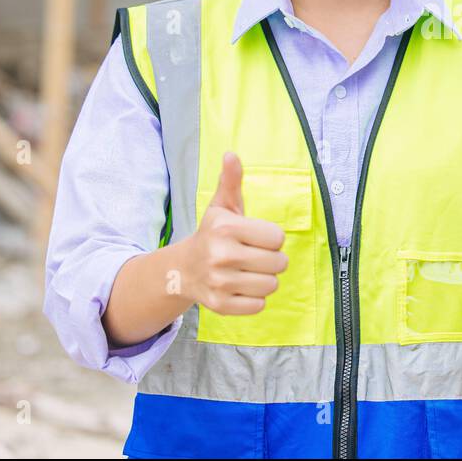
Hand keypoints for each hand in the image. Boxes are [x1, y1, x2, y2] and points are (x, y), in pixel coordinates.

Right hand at [184, 151, 288, 314]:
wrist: (183, 270)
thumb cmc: (212, 234)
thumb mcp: (221, 206)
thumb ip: (231, 180)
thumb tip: (231, 154)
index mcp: (225, 228)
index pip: (278, 238)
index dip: (271, 238)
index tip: (256, 237)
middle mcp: (221, 255)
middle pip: (279, 263)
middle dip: (272, 260)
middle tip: (254, 256)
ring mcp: (219, 283)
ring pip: (271, 285)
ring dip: (265, 279)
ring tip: (249, 271)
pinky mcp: (220, 306)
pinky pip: (259, 305)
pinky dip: (255, 298)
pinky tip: (241, 287)